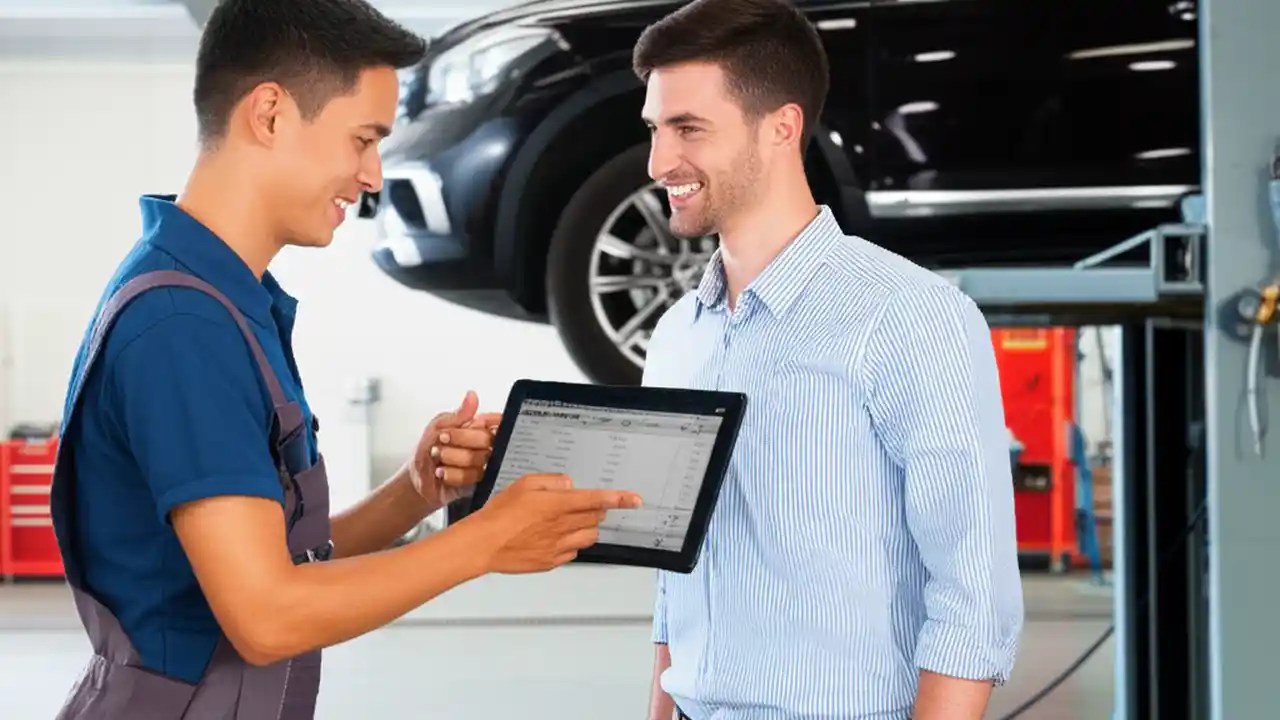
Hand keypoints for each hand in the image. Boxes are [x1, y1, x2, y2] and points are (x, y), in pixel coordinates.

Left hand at [406, 390, 500, 507]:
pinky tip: (443, 472)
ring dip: (452, 458)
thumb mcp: (436, 427)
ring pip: (478, 459)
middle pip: (487, 439)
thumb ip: (457, 415)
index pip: (496, 421)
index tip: (468, 425)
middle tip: (442, 440)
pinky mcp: (478, 483)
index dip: (484, 423)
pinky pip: (472, 477)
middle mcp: (484, 446)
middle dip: (459, 439)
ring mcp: (483, 465)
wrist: (417, 479)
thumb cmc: (427, 450)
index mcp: (478, 428)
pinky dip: (452, 474)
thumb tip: (472, 396)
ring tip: (439, 458)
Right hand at [470, 473, 641, 573]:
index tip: (634, 500)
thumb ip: (551, 481)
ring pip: (589, 537)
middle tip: (583, 505)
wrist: (484, 544)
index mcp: (559, 504)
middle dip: (597, 510)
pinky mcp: (552, 561)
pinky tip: (555, 539)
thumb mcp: (524, 484)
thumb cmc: (500, 514)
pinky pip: (573, 553)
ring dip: (586, 528)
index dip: (620, 499)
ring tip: (569, 522)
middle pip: (596, 518)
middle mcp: (563, 526)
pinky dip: (571, 545)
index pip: (598, 500)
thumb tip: (568, 484)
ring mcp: (559, 546)